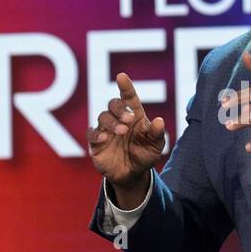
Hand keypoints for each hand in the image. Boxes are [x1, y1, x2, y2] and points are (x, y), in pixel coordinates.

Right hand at [87, 73, 165, 204]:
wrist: (133, 174)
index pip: (128, 97)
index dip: (125, 86)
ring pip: (102, 116)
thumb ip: (157, 134)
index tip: (121, 76)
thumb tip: (159, 121)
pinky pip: (91, 134)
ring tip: (122, 131)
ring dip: (112, 122)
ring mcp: (106, 130)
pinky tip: (105, 138)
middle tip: (129, 120)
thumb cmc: (145, 154)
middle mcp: (118, 119)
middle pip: (113, 104)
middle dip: (120, 109)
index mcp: (134, 115)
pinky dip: (96, 134)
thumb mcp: (156, 146)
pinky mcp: (96, 143)